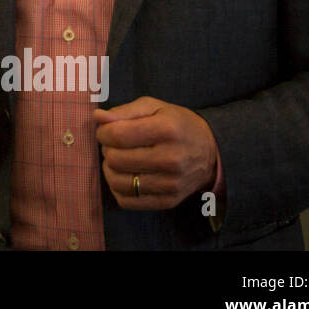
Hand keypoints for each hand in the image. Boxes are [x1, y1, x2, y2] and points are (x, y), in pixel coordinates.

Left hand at [94, 97, 218, 210]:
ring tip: (119, 159)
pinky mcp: (168, 201)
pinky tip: (125, 175)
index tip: (106, 130)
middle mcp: (171, 159)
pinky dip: (118, 188)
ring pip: (118, 182)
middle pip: (116, 159)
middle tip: (115, 145)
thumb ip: (123, 111)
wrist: (211, 152)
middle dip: (107, 149)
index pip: (117, 135)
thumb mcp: (154, 107)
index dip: (103, 132)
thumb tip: (98, 118)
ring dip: (110, 169)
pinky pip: (127, 201)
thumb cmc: (177, 125)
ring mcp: (171, 184)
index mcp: (167, 130)